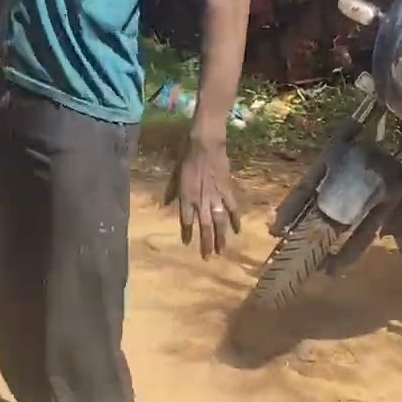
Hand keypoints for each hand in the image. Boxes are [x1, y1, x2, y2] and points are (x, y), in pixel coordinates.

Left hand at [163, 134, 240, 259]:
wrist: (205, 144)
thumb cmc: (186, 156)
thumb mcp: (174, 174)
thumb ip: (171, 191)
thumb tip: (164, 205)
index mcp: (186, 196)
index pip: (185, 220)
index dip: (186, 233)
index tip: (187, 243)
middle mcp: (200, 200)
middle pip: (204, 226)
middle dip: (205, 242)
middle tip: (207, 257)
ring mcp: (215, 196)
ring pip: (219, 222)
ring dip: (220, 237)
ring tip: (221, 251)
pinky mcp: (227, 191)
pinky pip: (232, 209)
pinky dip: (235, 220)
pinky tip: (237, 231)